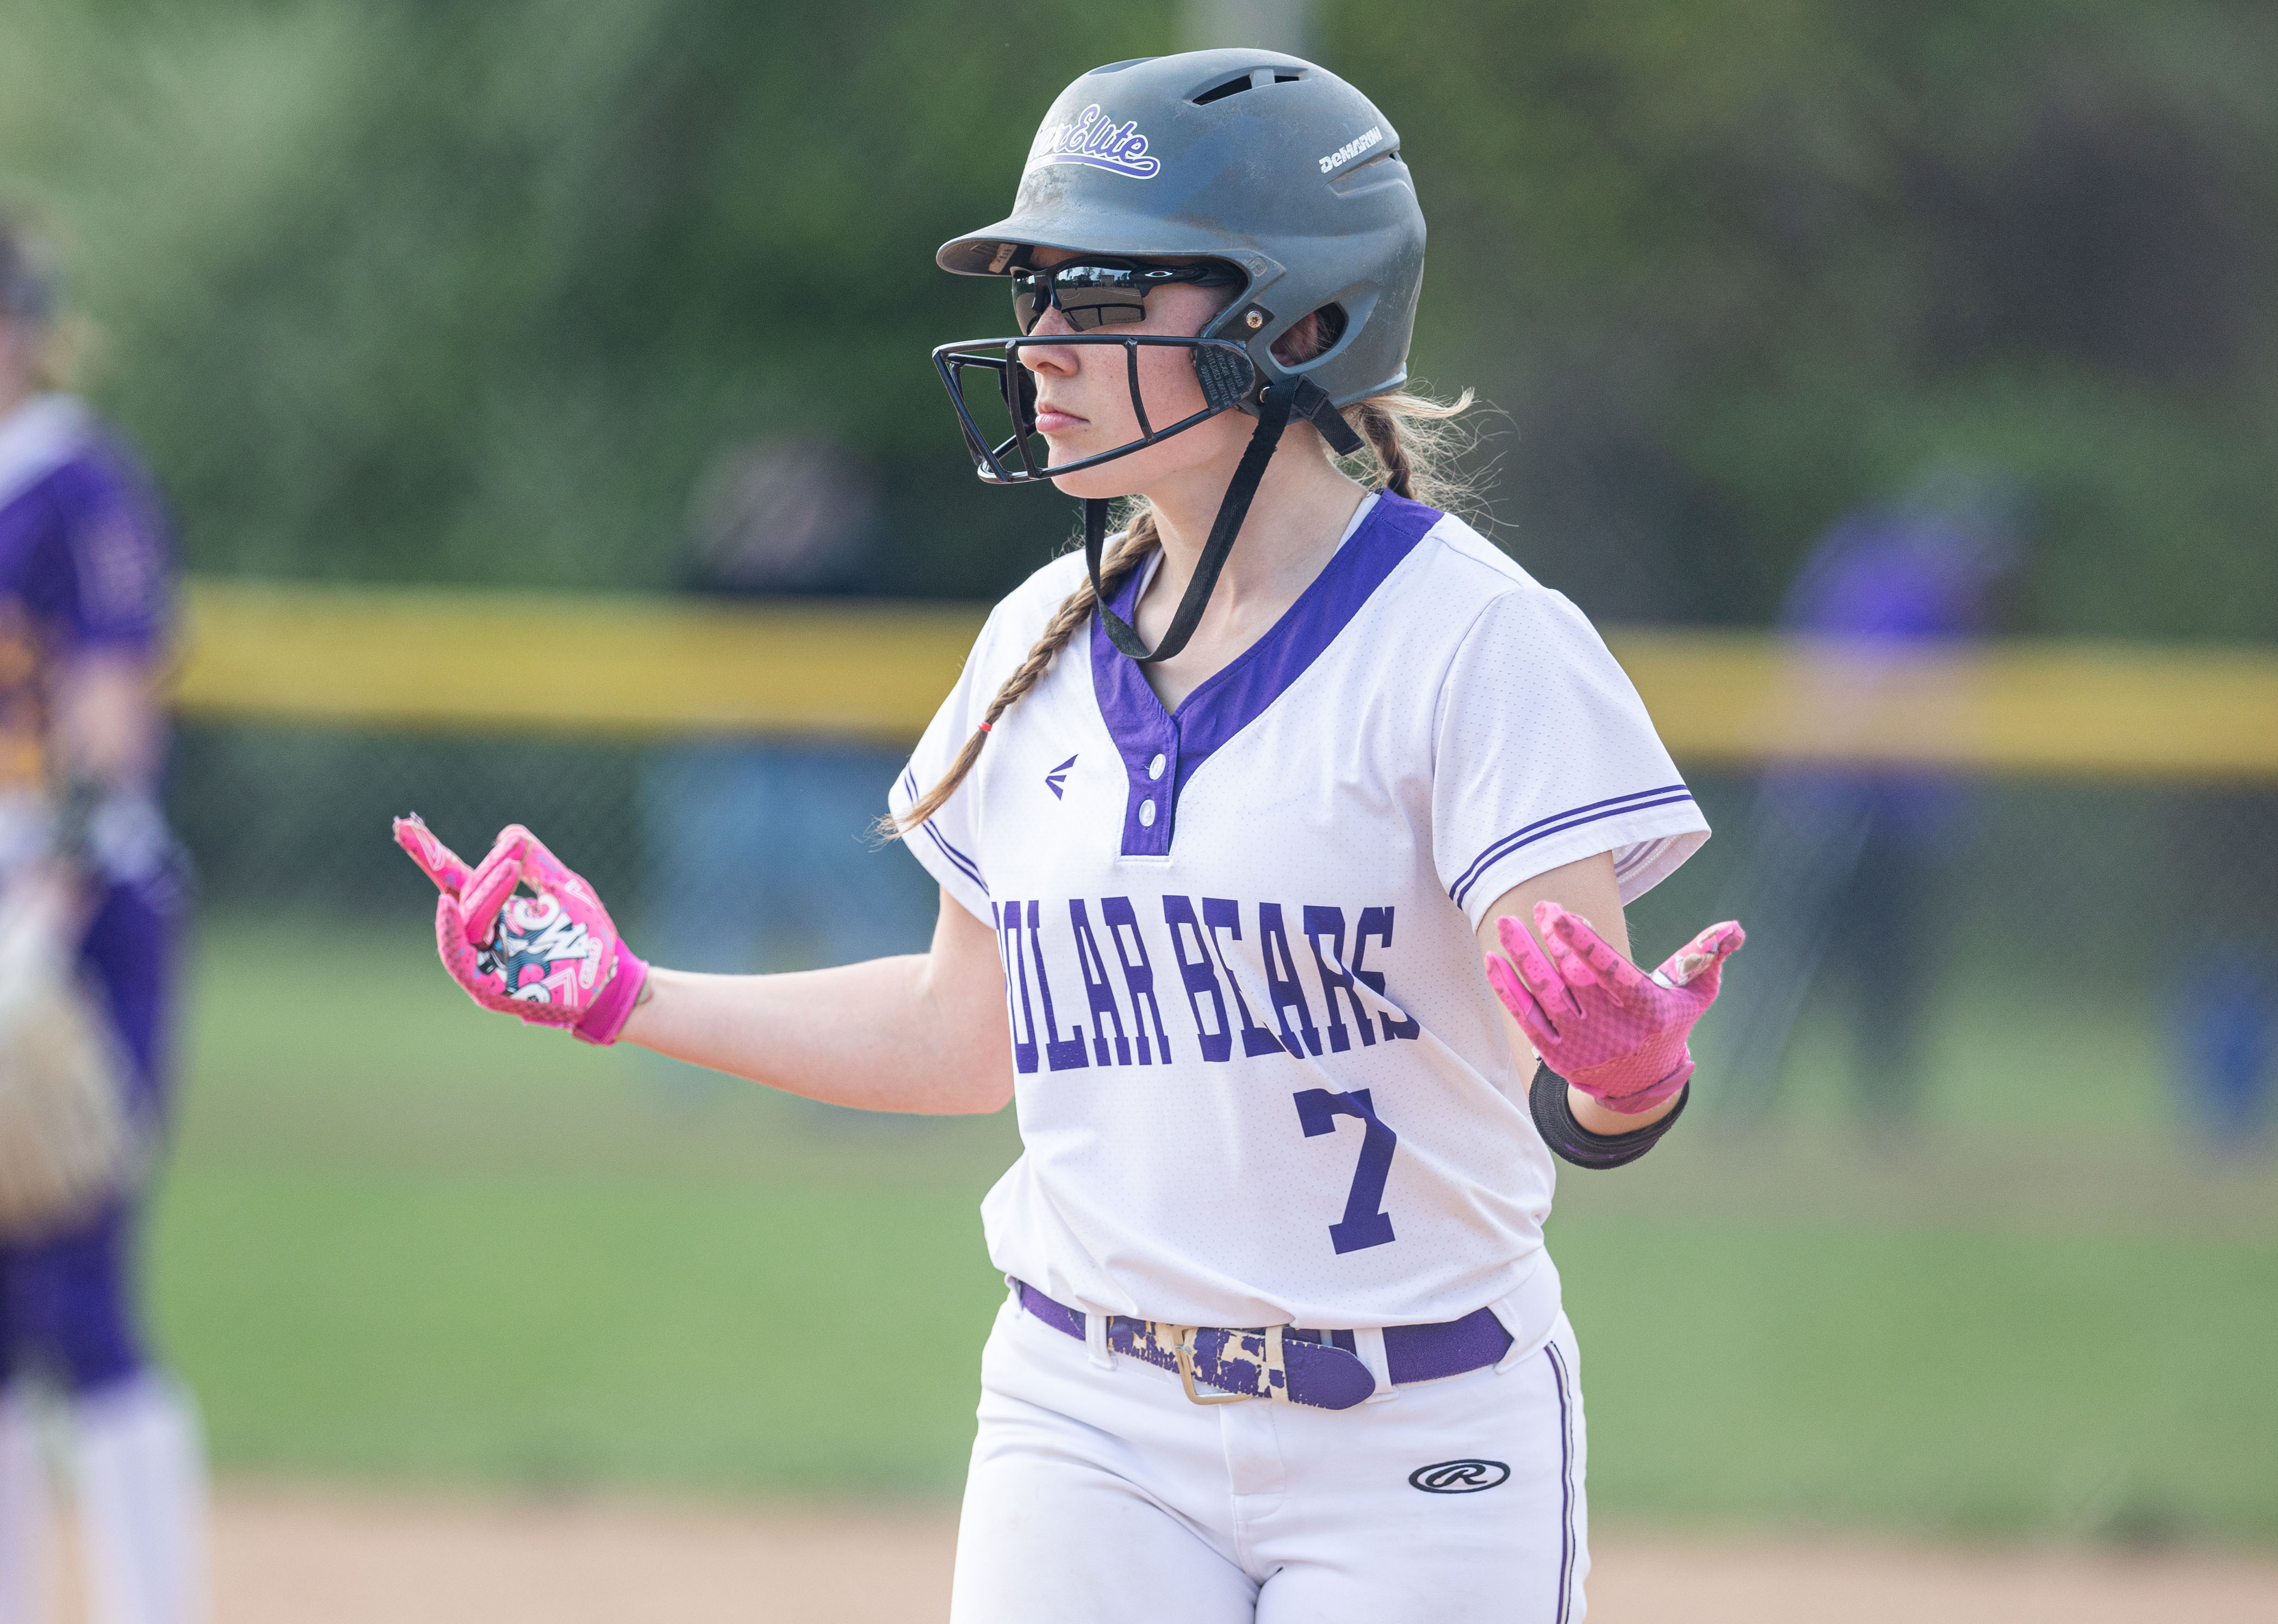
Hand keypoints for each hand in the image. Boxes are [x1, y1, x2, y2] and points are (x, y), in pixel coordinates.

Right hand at [392, 815, 647, 1045]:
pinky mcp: (484, 987)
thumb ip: (536, 861)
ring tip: (510, 869)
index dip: (430, 853)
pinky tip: (447, 905)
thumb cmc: (590, 939)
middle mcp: (481, 937)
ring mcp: (480, 962)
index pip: (455, 879)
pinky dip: (449, 932)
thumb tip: (506, 835)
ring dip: (486, 892)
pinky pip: (456, 958)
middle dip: (490, 872)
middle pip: (466, 895)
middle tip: (516, 854)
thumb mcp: (564, 889)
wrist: (614, 982)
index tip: (402, 825)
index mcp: (494, 913)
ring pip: (468, 919)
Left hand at [1485, 899, 1743, 1114]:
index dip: (1585, 943)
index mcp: (1645, 1011)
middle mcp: (1611, 1030)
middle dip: (1554, 942)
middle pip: (1574, 980)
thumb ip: (1707, 956)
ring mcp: (1580, 1044)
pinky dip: (1507, 989)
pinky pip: (1525, 1017)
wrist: (1641, 1085)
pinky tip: (1493, 959)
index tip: (1563, 915)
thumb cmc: (1667, 1024)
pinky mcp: (1557, 1055)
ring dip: (1523, 957)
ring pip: (1545, 995)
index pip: (1611, 973)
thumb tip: (1734, 927)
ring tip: (1507, 924)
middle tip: (1541, 907)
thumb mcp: (1694, 995)